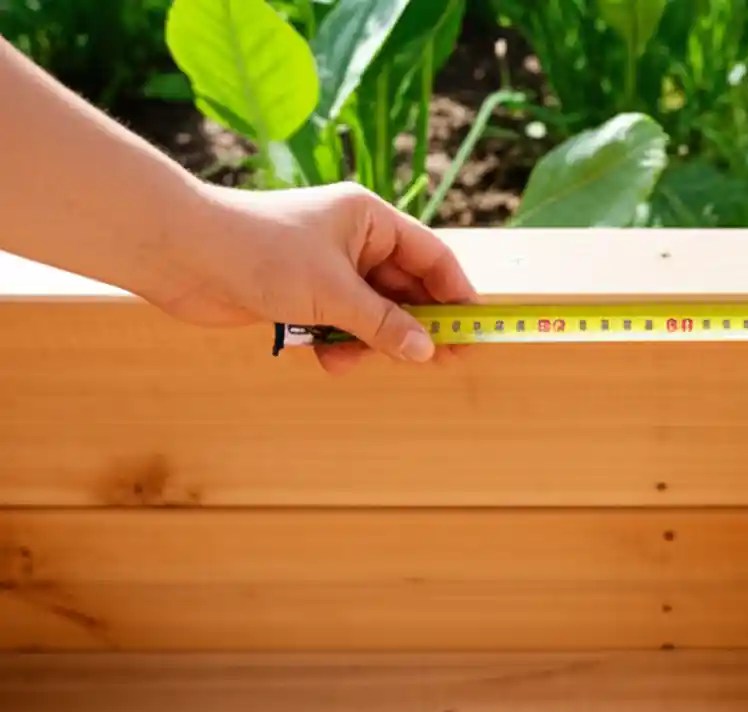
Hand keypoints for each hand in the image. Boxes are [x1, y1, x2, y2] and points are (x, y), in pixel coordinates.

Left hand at [142, 181, 475, 373]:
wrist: (179, 252)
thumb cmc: (259, 252)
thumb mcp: (332, 292)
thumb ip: (384, 324)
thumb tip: (428, 352)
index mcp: (370, 219)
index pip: (433, 256)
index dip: (457, 293)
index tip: (476, 329)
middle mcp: (354, 241)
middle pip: (406, 290)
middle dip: (415, 327)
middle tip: (439, 362)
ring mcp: (327, 269)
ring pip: (372, 314)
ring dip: (369, 341)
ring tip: (352, 358)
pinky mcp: (301, 295)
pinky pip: (340, 325)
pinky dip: (338, 344)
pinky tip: (325, 356)